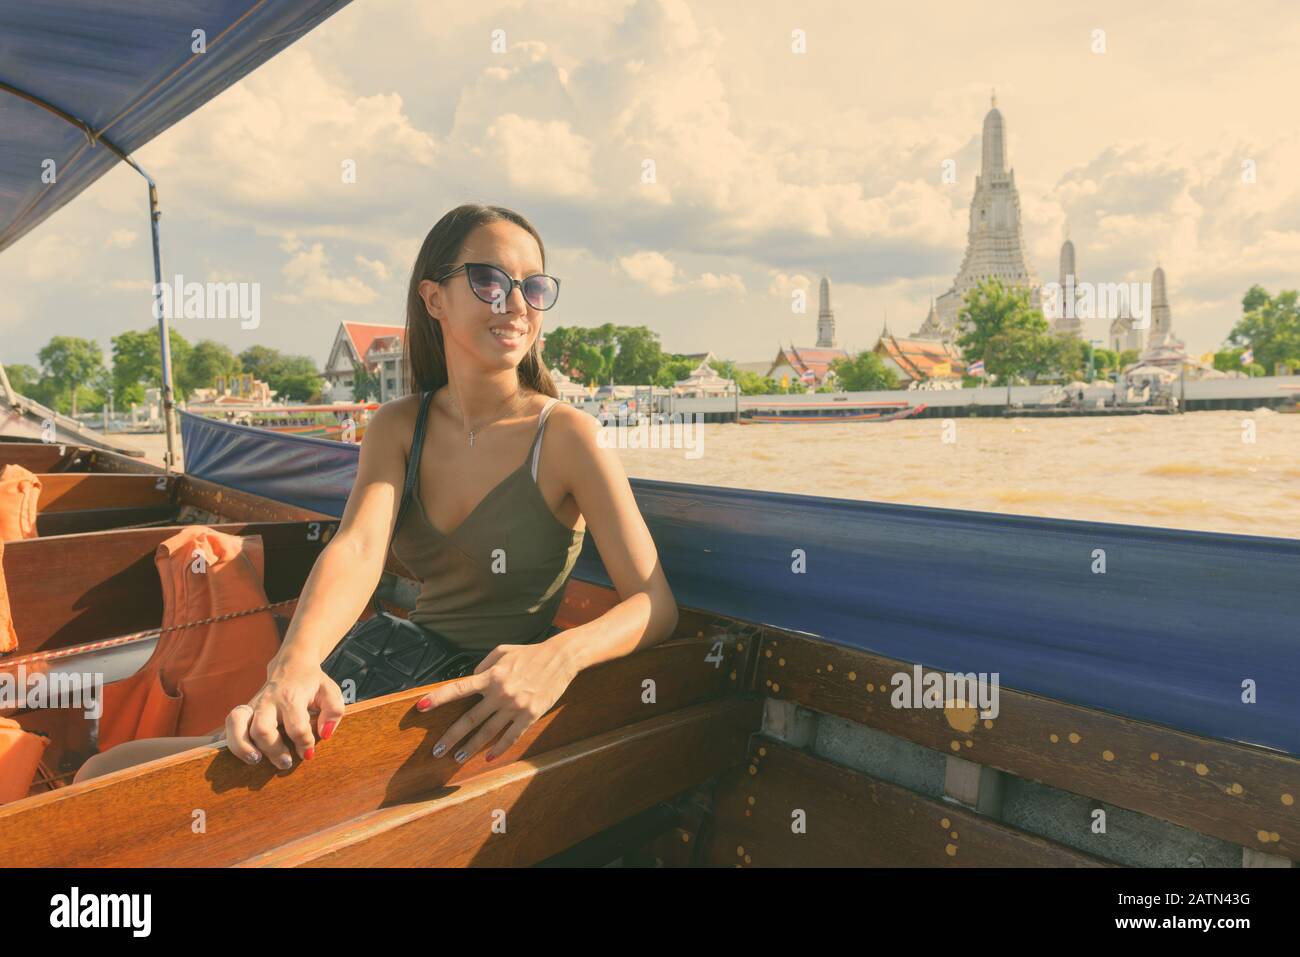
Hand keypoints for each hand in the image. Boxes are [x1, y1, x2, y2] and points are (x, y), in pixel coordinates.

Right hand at [224, 655, 345, 769]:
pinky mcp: (245, 709)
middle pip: (262, 729)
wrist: (292, 663)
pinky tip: (244, 754)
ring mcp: (254, 704)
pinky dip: (231, 740)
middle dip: (272, 750)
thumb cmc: (312, 683)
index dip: (304, 743)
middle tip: (285, 762)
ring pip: (237, 725)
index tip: (309, 752)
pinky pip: (229, 724)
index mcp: (292, 696)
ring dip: (244, 747)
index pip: (296, 727)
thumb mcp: (331, 692)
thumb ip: (334, 712)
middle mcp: (269, 700)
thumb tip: (324, 734)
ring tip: (257, 760)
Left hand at [416, 639, 576, 763]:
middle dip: (451, 736)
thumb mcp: (501, 652)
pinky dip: (499, 748)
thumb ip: (482, 666)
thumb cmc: (528, 654)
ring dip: (470, 747)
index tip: (421, 707)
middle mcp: (500, 693)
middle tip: (437, 751)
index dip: (439, 698)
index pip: (459, 688)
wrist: (559, 659)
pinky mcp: (530, 715)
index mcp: (491, 676)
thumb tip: (468, 681)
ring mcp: (515, 706)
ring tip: (457, 757)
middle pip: (470, 719)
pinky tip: (488, 757)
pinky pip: (511, 736)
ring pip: (488, 732)